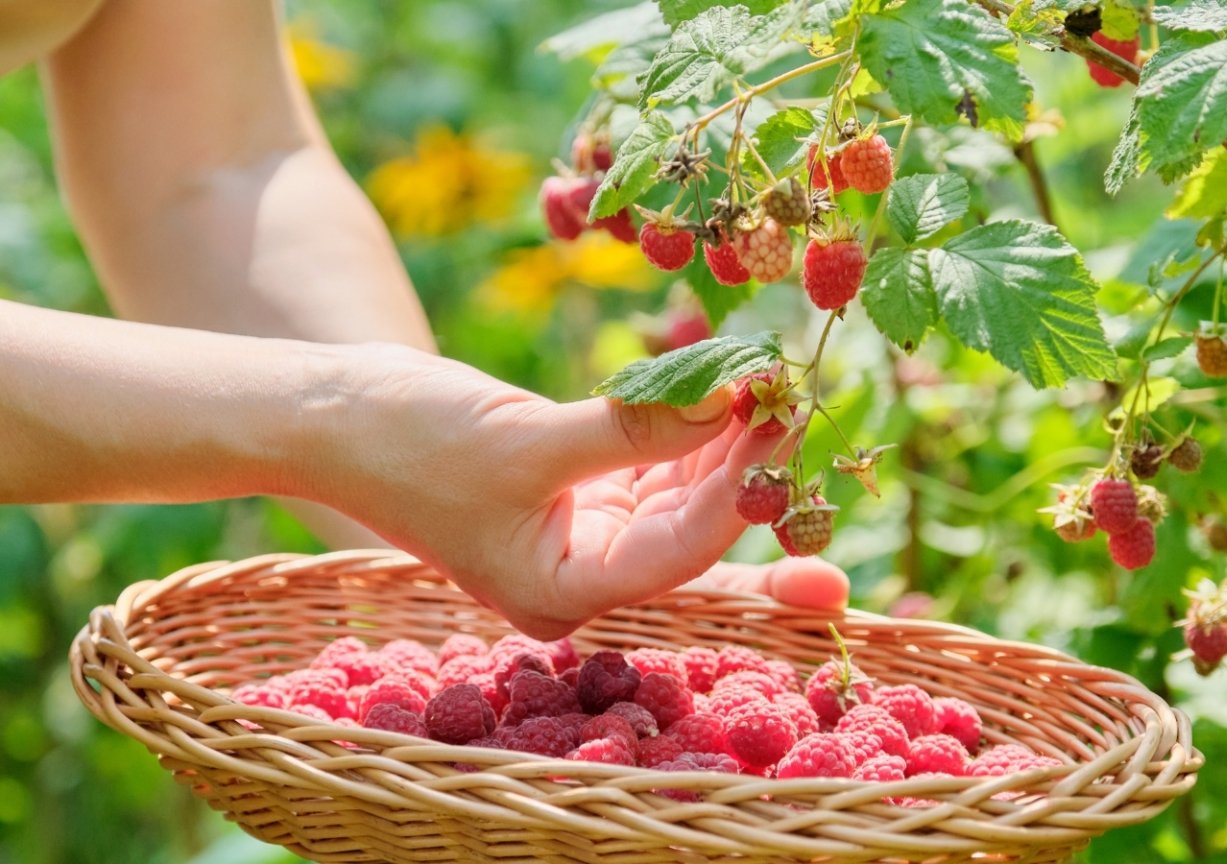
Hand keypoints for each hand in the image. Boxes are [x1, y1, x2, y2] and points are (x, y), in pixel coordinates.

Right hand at [305, 344, 847, 638]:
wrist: (329, 415)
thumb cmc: (409, 440)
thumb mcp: (530, 440)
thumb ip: (635, 428)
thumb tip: (735, 403)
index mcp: (563, 591)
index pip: (682, 553)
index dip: (740, 492)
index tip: (783, 429)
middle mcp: (580, 576)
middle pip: (690, 530)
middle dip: (746, 472)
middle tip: (800, 411)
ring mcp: (578, 532)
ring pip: (676, 495)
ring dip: (721, 445)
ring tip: (772, 392)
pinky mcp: (574, 489)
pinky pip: (648, 465)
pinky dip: (681, 429)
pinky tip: (722, 391)